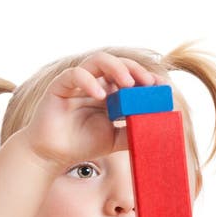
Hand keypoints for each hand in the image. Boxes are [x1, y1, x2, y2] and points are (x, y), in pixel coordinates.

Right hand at [21, 51, 162, 172]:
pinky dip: (89, 81)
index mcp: (110, 93)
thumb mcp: (116, 139)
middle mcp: (96, 83)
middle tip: (149, 83)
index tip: (162, 88)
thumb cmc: (83, 144)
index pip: (130, 77)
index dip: (146, 79)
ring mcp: (78, 82)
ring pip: (98, 61)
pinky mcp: (61, 85)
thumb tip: (159, 127)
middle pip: (118, 64)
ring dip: (116, 68)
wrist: (53, 155)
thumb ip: (134, 131)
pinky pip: (75, 74)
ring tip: (129, 83)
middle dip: (135, 70)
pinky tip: (101, 96)